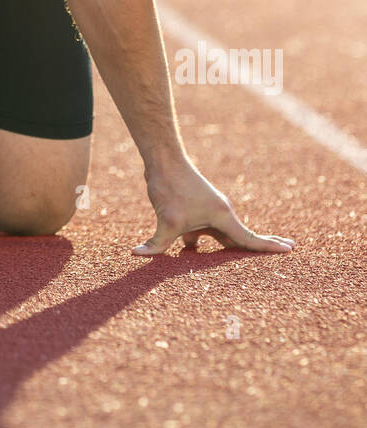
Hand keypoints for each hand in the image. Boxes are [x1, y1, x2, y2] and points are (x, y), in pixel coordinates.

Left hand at [134, 162, 293, 256]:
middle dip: (258, 249)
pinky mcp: (194, 211)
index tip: (291, 250)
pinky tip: (189, 256)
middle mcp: (220, 215)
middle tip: (285, 253)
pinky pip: (203, 234)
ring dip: (225, 252)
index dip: (269, 247)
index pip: (249, 239)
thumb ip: (156, 244)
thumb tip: (136, 255)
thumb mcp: (166, 220)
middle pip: (241, 239)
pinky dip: (199, 247)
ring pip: (220, 238)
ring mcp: (208, 213)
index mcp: (222, 217)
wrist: (163, 160)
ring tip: (240, 267)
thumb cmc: (171, 187)